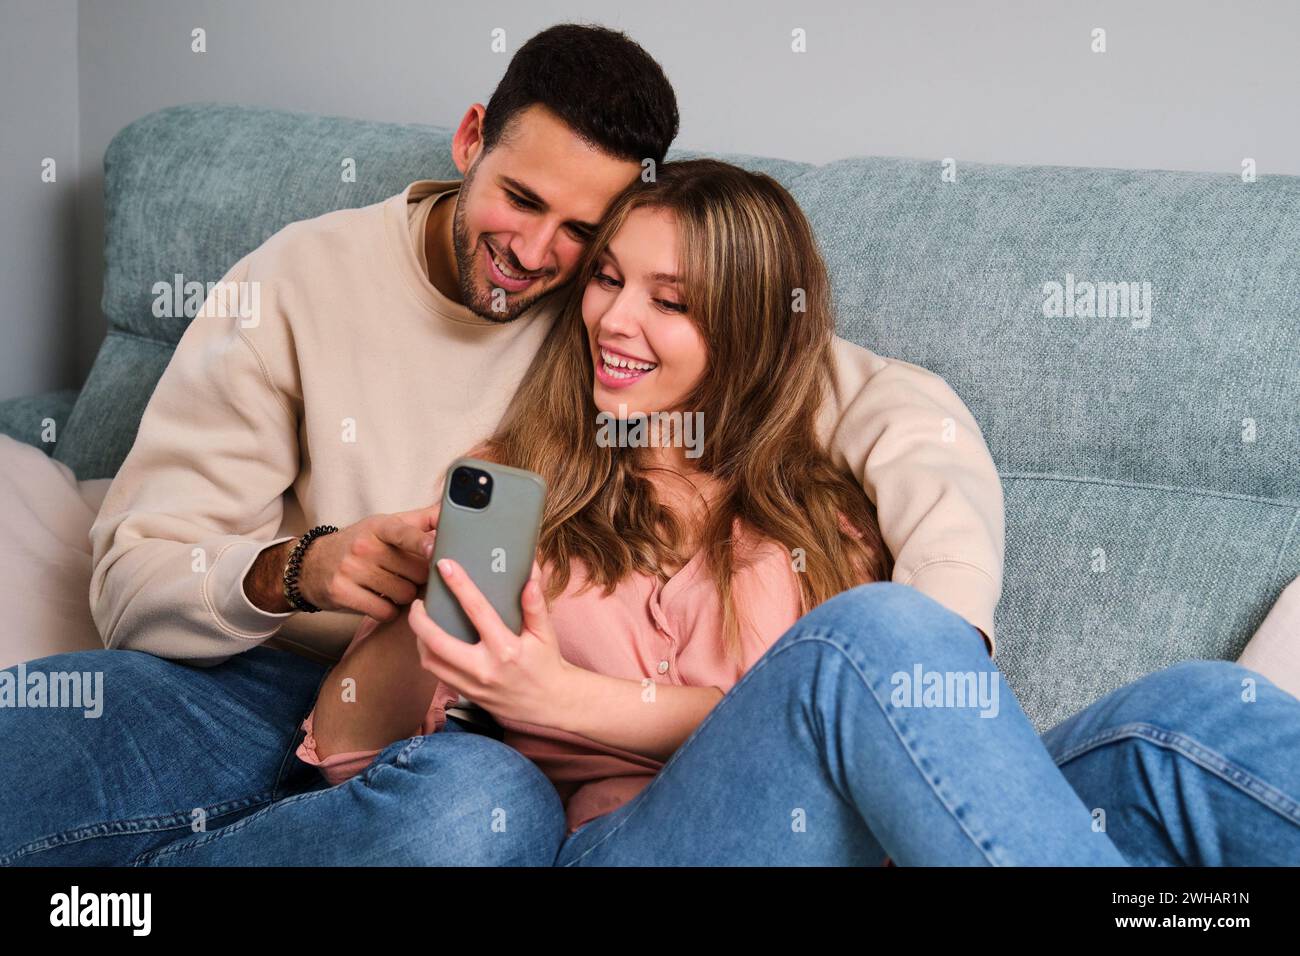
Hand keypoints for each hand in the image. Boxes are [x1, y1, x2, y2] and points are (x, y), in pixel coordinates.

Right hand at [296, 505, 440, 621]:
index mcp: (379, 526)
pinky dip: (388, 611)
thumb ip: (421, 520)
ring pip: (404, 594)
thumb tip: (453, 510)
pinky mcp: (342, 592)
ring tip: (393, 587)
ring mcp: (351, 569)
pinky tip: (380, 600)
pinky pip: (384, 611)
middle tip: (409, 575)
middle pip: (415, 571)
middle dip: (420, 577)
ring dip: (406, 596)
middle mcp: (364, 546)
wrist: (312, 564)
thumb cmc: (360, 544)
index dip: (423, 542)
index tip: (436, 550)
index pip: (404, 533)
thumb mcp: (385, 526)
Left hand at [407, 557, 573, 726]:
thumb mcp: (546, 635)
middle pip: (437, 643)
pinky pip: (438, 674)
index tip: (445, 566)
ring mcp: (473, 685)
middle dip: (420, 620)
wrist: (549, 704)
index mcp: (506, 649)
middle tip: (418, 602)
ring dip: (420, 639)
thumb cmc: (546, 664)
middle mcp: (484, 668)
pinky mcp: (467, 694)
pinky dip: (429, 655)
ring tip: (423, 621)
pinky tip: (432, 642)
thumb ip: (536, 607)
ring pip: (430, 662)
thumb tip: (529, 577)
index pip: (477, 610)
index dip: (459, 585)